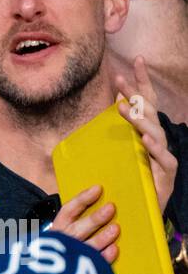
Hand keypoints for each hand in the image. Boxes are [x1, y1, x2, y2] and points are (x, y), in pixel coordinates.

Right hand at [52, 184, 118, 263]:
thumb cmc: (49, 252)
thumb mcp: (51, 235)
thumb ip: (69, 220)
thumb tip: (94, 197)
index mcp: (55, 231)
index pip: (68, 212)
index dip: (82, 200)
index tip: (97, 190)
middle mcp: (62, 244)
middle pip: (78, 229)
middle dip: (95, 219)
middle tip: (110, 209)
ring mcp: (70, 259)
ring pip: (87, 247)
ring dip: (102, 237)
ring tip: (115, 229)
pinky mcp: (78, 273)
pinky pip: (92, 264)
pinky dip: (103, 257)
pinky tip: (113, 250)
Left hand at [116, 55, 177, 215]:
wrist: (144, 212)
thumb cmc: (131, 182)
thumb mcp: (119, 156)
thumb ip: (115, 137)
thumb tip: (105, 112)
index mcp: (146, 134)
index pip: (145, 103)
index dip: (141, 83)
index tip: (134, 61)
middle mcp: (157, 140)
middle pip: (149, 112)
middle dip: (136, 94)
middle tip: (120, 79)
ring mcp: (164, 155)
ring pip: (155, 132)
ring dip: (139, 119)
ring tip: (125, 107)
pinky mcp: (167, 172)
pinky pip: (162, 157)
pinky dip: (154, 147)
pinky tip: (146, 138)